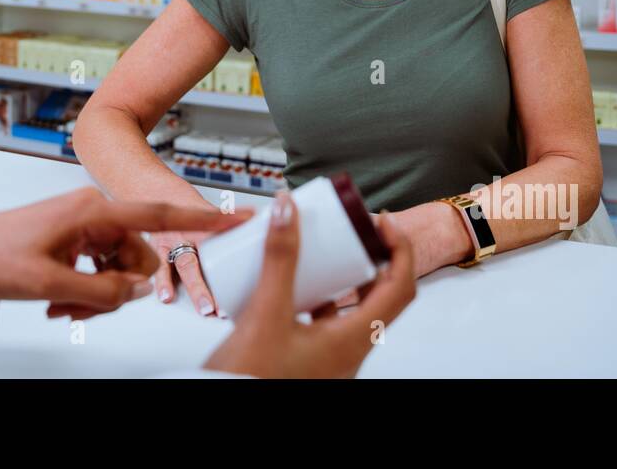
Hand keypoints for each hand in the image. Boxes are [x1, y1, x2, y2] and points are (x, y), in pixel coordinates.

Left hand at [0, 187, 250, 320]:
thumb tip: (137, 293)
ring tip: (63, 307)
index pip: (159, 215)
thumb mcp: (51, 283)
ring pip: (119, 268)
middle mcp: (95, 212)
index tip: (234, 217)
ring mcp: (85, 225)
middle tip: (82, 310)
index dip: (200, 219)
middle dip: (117, 290)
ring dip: (97, 295)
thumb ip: (103, 291)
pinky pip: (101, 268)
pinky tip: (62, 302)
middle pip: (137, 257)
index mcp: (94, 210)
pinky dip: (87, 290)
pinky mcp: (75, 238)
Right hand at [203, 190, 415, 377]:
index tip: (381, 222)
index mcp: (352, 342)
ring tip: (315, 251)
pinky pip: (323, 321)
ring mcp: (329, 358)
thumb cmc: (249, 380)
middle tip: (347, 230)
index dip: (398, 249)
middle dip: (364, 256)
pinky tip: (290, 285)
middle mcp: (348, 352)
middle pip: (376, 295)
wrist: (216, 405)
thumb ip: (278, 260)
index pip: (399, 288)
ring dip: (337, 276)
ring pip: (347, 308)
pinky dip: (314, 296)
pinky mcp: (308, 360)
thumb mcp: (264, 312)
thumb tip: (288, 212)